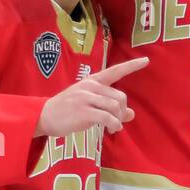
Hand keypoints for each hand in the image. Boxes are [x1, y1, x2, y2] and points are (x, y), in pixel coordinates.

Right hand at [35, 57, 149, 136]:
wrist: (43, 117)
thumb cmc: (68, 110)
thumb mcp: (89, 104)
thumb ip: (110, 106)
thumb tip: (131, 114)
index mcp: (92, 81)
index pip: (115, 71)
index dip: (131, 66)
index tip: (146, 60)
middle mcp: (90, 87)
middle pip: (120, 97)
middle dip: (122, 111)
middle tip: (116, 121)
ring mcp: (86, 98)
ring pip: (115, 107)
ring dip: (118, 120)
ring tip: (113, 127)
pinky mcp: (84, 112)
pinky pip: (108, 118)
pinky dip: (114, 125)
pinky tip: (112, 129)